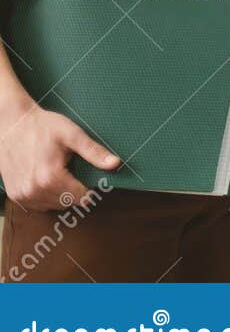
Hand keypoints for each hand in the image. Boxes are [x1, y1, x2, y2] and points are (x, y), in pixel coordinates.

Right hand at [0, 95, 119, 210]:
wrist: (11, 125)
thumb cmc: (43, 127)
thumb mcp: (72, 135)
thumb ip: (94, 152)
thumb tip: (115, 163)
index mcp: (50, 177)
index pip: (80, 197)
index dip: (90, 188)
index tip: (91, 177)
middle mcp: (34, 190)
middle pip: (67, 202)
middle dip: (75, 190)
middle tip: (73, 170)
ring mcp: (22, 195)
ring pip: (53, 205)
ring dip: (61, 194)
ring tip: (59, 173)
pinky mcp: (14, 195)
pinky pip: (38, 204)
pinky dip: (46, 196)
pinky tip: (47, 179)